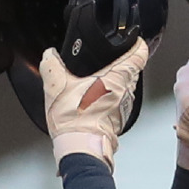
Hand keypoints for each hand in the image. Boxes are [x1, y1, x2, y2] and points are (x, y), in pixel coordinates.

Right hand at [41, 39, 150, 166]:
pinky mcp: (119, 120)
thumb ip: (52, 65)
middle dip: (124, 62)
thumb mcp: (56, 86)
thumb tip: (50, 56)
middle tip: (112, 57)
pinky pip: (120, 103)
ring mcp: (125, 108)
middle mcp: (126, 92)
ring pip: (127, 88)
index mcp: (117, 78)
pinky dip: (111, 98)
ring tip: (100, 78)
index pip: (138, 54)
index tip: (134, 39)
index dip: (137, 43)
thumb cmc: (75, 120)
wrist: (80, 149)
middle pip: (133, 71)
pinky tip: (95, 99)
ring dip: (117, 82)